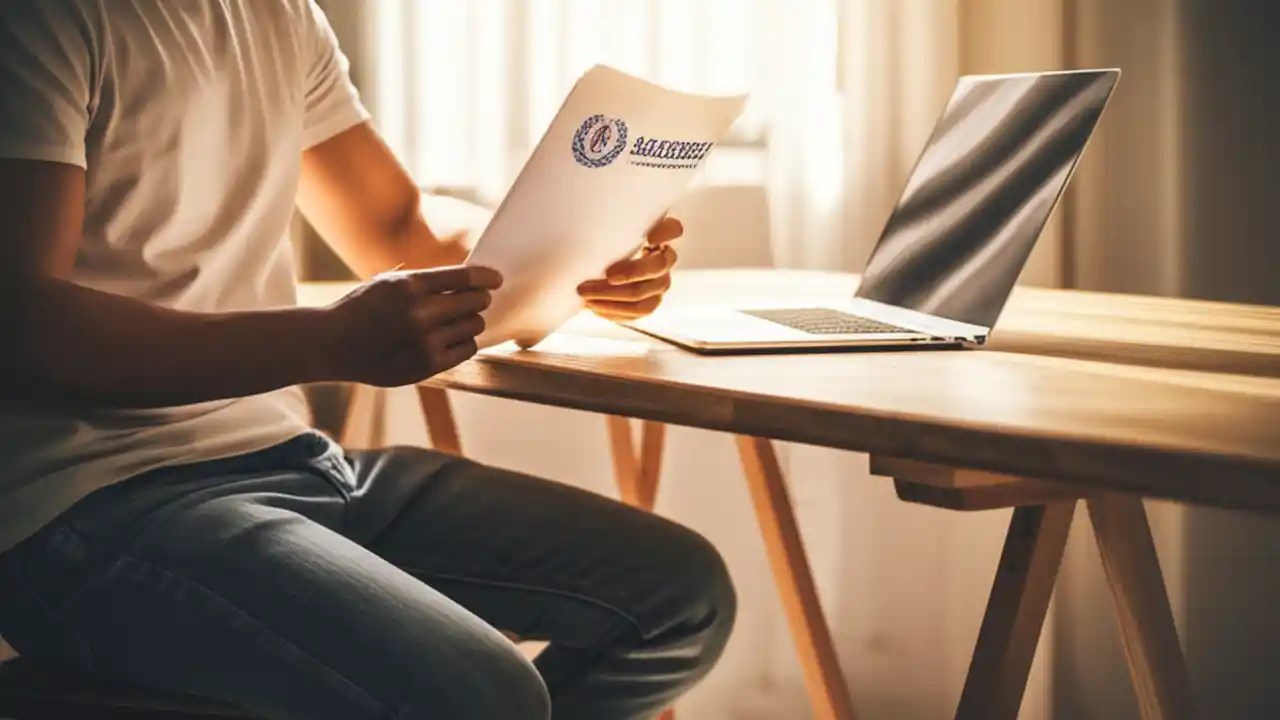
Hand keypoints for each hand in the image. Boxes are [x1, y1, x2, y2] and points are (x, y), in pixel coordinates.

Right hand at [324, 265, 502, 386]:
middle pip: (474, 302)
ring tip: (461, 320)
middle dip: (479, 300)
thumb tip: (465, 278)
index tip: (496, 280)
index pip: (464, 278)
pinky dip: (465, 341)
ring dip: (472, 321)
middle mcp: (419, 313)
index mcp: (410, 286)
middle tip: (478, 301)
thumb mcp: (387, 282)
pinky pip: (467, 349)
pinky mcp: (427, 365)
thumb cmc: (361, 309)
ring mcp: (424, 341)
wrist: (332, 344)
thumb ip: (423, 280)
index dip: (486, 277)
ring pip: (473, 326)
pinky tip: (455, 338)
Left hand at [577, 216, 682, 320]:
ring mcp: (660, 283)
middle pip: (659, 266)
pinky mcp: (650, 303)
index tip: (648, 238)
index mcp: (658, 234)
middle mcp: (664, 259)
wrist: (599, 272)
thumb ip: (605, 226)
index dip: (665, 234)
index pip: (673, 229)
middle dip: (633, 272)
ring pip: (646, 293)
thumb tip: (585, 223)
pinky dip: (613, 308)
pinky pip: (638, 311)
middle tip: (607, 274)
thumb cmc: (603, 243)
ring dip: (613, 294)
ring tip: (586, 293)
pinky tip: (593, 304)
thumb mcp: (605, 231)